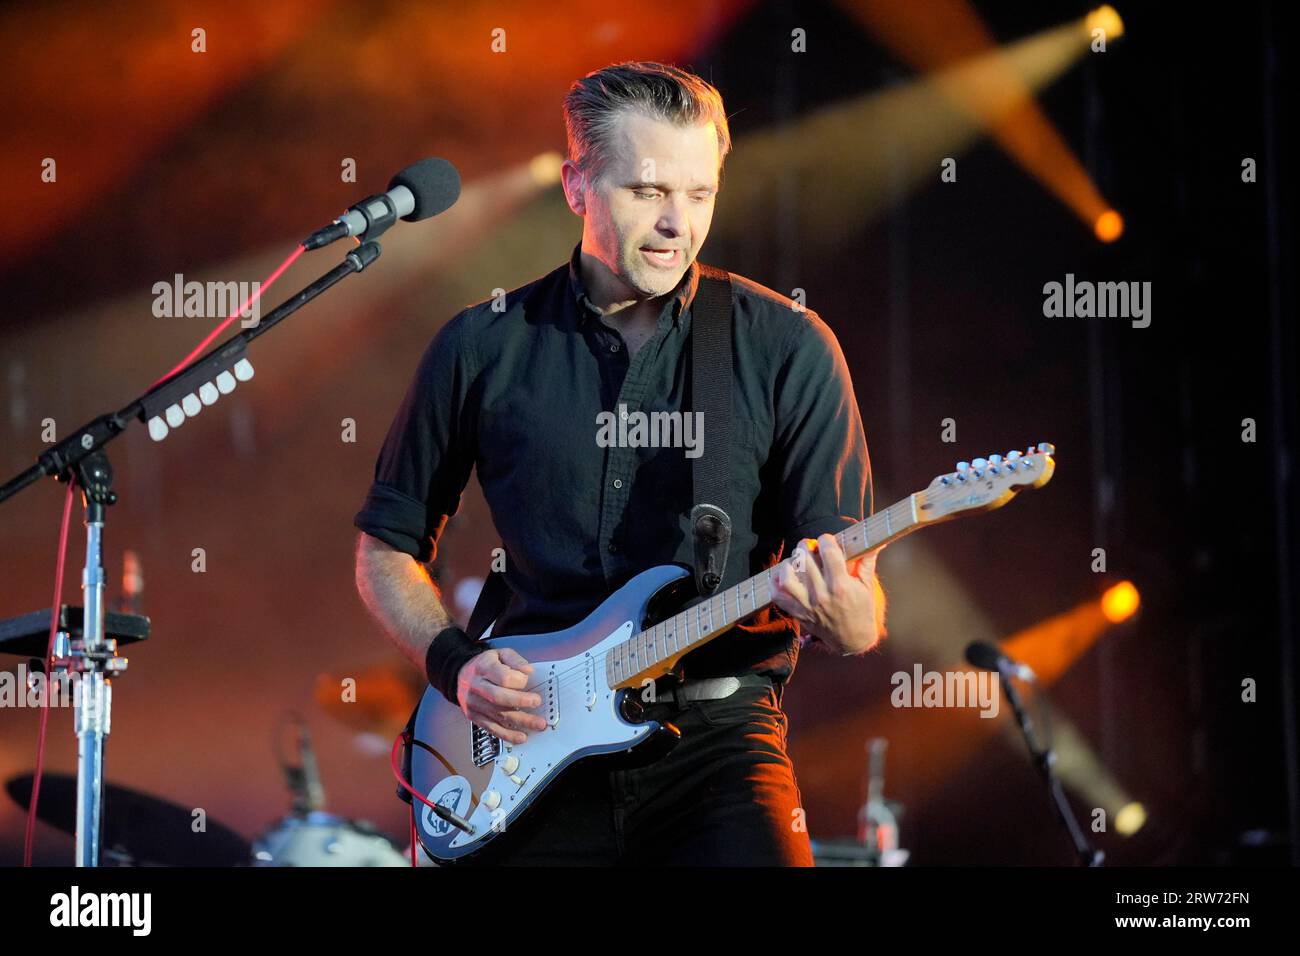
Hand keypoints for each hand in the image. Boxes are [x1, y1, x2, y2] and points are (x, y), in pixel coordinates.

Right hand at [456, 647, 547, 743]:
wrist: (460, 675)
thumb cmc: (485, 665)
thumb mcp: (500, 654)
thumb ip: (516, 660)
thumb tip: (528, 671)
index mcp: (484, 668)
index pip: (503, 677)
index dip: (519, 681)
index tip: (529, 680)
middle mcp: (476, 686)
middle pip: (499, 697)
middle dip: (521, 702)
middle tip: (537, 703)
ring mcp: (474, 703)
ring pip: (498, 715)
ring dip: (520, 721)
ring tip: (537, 724)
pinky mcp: (474, 716)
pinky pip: (491, 728)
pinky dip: (507, 734)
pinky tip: (520, 737)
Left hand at [771, 533, 882, 654]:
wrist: (852, 639)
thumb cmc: (861, 609)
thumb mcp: (867, 585)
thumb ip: (867, 560)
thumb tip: (876, 540)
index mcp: (841, 585)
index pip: (828, 552)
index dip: (826, 539)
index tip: (827, 540)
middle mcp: (822, 595)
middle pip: (804, 559)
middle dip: (807, 546)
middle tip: (811, 547)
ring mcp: (807, 605)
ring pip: (787, 576)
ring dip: (790, 562)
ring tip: (798, 561)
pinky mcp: (798, 612)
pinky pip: (777, 595)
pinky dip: (776, 582)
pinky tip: (785, 574)